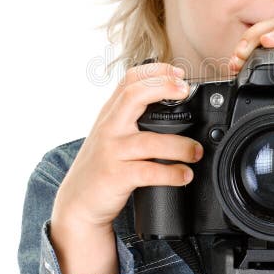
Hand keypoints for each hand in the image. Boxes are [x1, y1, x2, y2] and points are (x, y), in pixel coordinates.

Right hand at [51, 61, 204, 230]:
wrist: (77, 202)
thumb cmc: (100, 167)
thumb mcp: (110, 134)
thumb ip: (130, 117)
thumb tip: (168, 101)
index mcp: (111, 114)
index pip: (129, 80)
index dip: (156, 71)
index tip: (178, 74)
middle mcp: (110, 128)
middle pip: (134, 95)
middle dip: (163, 87)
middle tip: (186, 91)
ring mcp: (112, 151)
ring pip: (150, 141)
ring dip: (180, 145)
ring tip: (196, 152)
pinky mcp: (116, 176)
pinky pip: (149, 172)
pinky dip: (171, 173)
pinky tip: (184, 174)